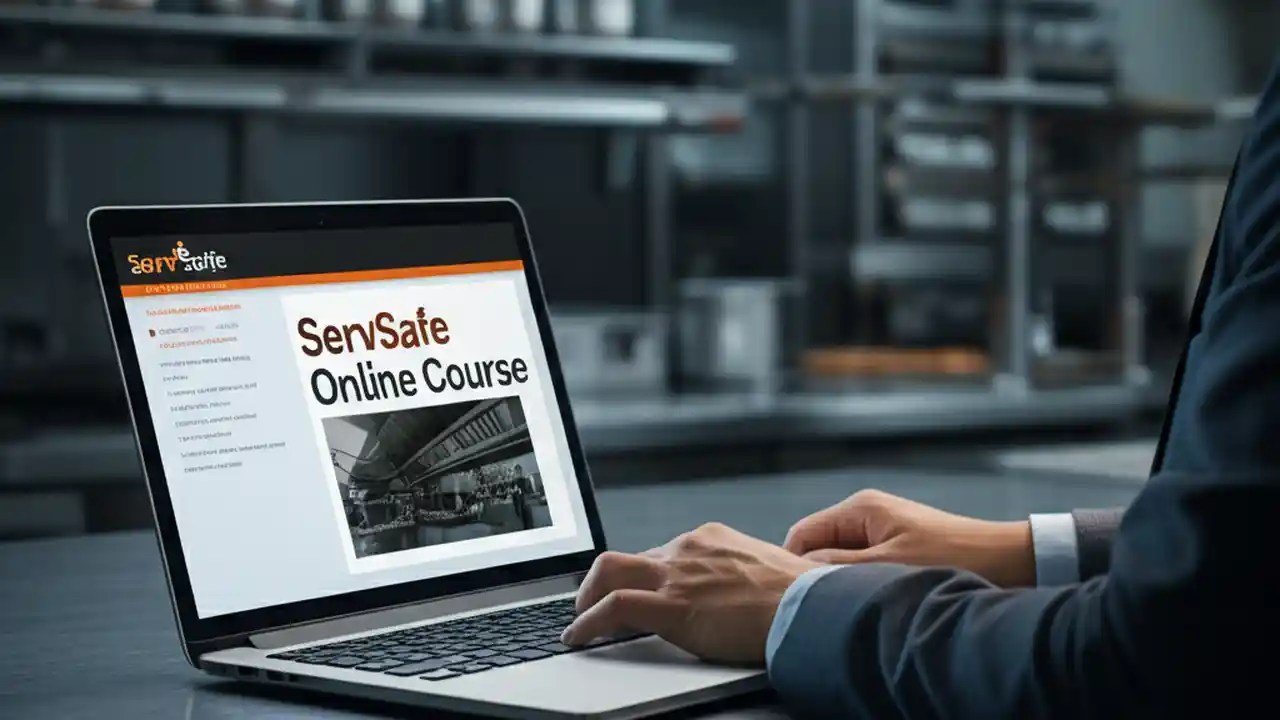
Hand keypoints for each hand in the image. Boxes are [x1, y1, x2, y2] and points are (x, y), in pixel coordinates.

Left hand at [561, 523, 822, 664]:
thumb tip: (743, 597)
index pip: (662, 553)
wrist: (809, 607)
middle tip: (593, 602)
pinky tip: (579, 636)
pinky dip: (588, 622)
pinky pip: (613, 607)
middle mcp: (688, 548)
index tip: (638, 591)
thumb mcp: (766, 573)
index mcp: (712, 539)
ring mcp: (676, 574)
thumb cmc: (801, 597)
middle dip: (605, 581)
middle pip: (628, 558)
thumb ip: (742, 579)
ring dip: (588, 597)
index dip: (644, 577)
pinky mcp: (671, 605)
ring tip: (580, 619)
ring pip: (609, 572)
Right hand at [783, 489, 1035, 587]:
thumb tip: (796, 574)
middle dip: (816, 575)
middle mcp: (866, 512)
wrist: (1007, 560)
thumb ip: (837, 568)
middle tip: (820, 606)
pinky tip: (869, 600)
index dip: (791, 565)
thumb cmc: (950, 558)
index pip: (802, 534)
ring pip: (839, 559)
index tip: (792, 598)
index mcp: (859, 507)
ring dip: (840, 581)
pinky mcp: (897, 545)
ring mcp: (882, 528)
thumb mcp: (886, 567)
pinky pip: (861, 564)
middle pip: (818, 546)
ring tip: (850, 603)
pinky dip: (860, 582)